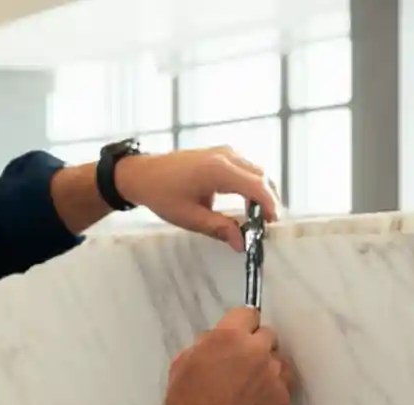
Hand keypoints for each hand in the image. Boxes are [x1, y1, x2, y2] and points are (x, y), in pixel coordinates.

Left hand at [115, 146, 281, 251]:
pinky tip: (247, 201)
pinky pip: (246, 167)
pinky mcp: (220, 154)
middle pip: (261, 176)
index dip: (269, 205)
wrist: (141, 174)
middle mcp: (225, 156)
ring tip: (257, 215)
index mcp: (218, 170)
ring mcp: (224, 152)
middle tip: (266, 224)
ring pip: (256, 171)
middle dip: (268, 200)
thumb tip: (242, 244)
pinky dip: (252, 183)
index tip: (271, 224)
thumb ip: (220, 228)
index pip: (256, 186)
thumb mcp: (190, 217)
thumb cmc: (162, 195)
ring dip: (261, 192)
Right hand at [158, 307, 295, 404]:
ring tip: (248, 388)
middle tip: (242, 365)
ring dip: (266, 368)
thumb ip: (207, 344)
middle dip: (255, 346)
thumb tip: (220, 338)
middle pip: (267, 336)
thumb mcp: (183, 364)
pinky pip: (283, 383)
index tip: (241, 333)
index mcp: (228, 338)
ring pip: (277, 360)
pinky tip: (255, 402)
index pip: (248, 314)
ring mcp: (273, 374)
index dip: (243, 325)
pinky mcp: (283, 396)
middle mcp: (255, 352)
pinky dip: (273, 389)